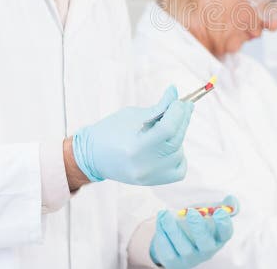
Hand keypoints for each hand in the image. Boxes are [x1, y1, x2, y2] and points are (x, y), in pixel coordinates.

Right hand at [71, 86, 192, 184]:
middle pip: (176, 140)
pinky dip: (179, 155)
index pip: (167, 129)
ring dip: (178, 136)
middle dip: (182, 119)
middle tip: (184, 106)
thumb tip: (175, 94)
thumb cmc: (109, 132)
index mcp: (136, 147)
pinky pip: (179, 169)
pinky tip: (170, 145)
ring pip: (179, 152)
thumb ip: (157, 108)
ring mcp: (150, 177)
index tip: (179, 101)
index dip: (177, 112)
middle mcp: (144, 166)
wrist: (93, 157)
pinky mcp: (153, 181)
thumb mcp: (131, 115)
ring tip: (169, 126)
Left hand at [150, 197, 236, 267]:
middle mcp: (206, 251)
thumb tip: (230, 198)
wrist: (180, 247)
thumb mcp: (209, 218)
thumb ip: (221, 206)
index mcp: (218, 238)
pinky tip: (160, 220)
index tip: (219, 212)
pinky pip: (167, 249)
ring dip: (173, 228)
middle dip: (198, 228)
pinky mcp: (173, 261)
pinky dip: (162, 233)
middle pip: (205, 244)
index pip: (226, 234)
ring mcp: (190, 258)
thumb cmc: (198, 228)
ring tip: (165, 213)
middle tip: (191, 212)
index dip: (224, 224)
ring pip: (183, 247)